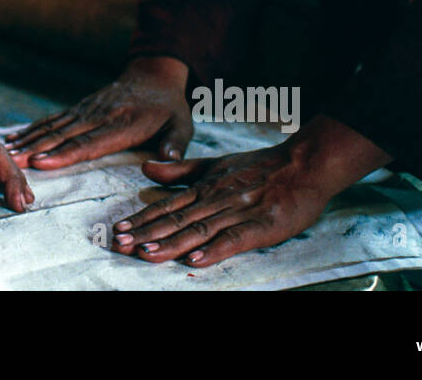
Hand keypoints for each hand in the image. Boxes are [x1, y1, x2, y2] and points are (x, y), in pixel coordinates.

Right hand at [5, 57, 192, 168]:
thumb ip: (174, 143)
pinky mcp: (81, 107)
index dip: (65, 153)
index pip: (90, 142)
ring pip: (55, 126)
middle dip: (37, 149)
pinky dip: (34, 129)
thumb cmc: (169, 107)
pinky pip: (54, 119)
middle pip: (65, 135)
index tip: (42, 162)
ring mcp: (87, 109)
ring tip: (8, 151)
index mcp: (123, 123)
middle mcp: (100, 115)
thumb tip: (166, 160)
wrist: (154, 75)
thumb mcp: (182, 124)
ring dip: (30, 139)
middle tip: (13, 161)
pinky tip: (17, 138)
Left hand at [111, 116, 390, 266]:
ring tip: (146, 253)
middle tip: (120, 245)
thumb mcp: (215, 164)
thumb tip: (145, 169)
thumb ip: (180, 170)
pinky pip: (235, 238)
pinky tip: (196, 259)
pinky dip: (215, 249)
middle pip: (176, 219)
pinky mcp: (262, 225)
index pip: (167, 206)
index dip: (142, 220)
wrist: (304, 163)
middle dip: (146, 234)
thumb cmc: (259, 167)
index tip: (117, 231)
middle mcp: (215, 199)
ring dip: (171, 242)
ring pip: (199, 229)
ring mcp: (238, 212)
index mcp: (204, 187)